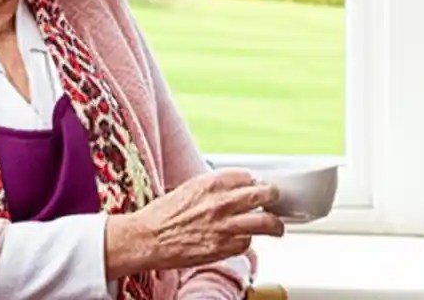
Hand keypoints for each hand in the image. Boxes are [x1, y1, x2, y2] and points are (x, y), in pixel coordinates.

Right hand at [106, 168, 284, 276]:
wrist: (147, 238)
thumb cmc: (163, 214)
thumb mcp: (190, 188)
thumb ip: (215, 187)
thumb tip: (236, 187)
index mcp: (212, 183)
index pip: (248, 176)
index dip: (254, 182)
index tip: (257, 186)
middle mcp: (222, 202)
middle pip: (264, 194)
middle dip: (273, 196)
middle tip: (275, 200)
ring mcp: (225, 226)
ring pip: (265, 222)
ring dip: (274, 224)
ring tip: (277, 227)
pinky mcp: (222, 247)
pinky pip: (247, 243)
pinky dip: (246, 242)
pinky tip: (241, 240)